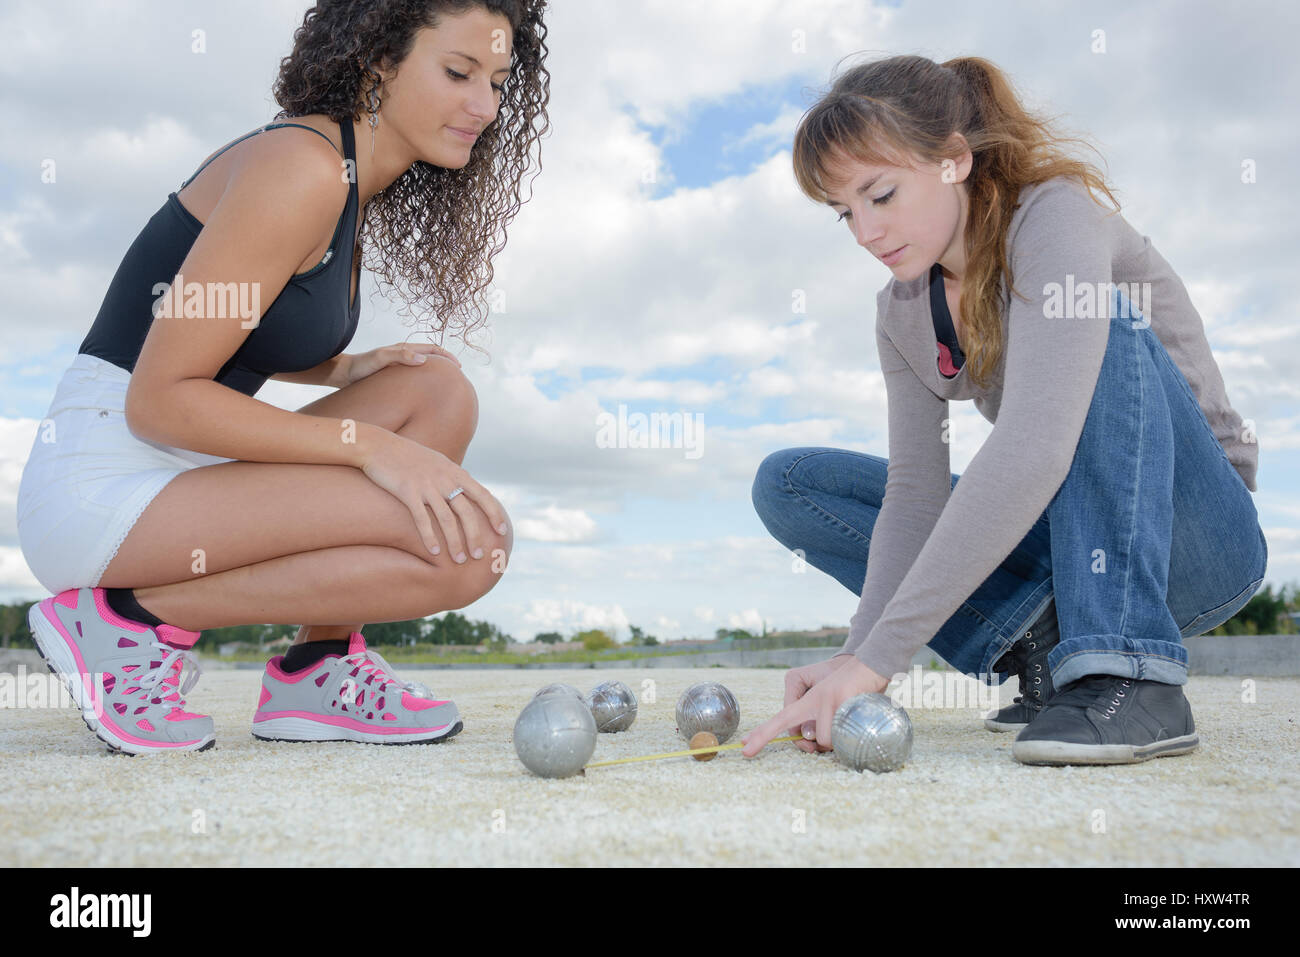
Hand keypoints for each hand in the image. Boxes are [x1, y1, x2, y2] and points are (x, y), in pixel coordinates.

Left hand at [335, 343, 461, 387]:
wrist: (342, 374)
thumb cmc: (361, 366)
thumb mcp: (380, 359)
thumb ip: (400, 356)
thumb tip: (423, 360)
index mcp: (403, 349)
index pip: (432, 349)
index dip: (446, 356)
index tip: (458, 367)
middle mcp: (402, 355)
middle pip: (429, 356)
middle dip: (444, 363)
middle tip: (456, 376)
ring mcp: (398, 364)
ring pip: (422, 366)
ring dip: (434, 371)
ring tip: (443, 384)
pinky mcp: (392, 374)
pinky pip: (413, 375)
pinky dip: (423, 379)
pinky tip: (423, 391)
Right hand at [358, 432, 508, 563]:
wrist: (379, 446)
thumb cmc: (409, 456)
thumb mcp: (438, 461)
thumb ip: (453, 475)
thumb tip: (467, 486)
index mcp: (455, 472)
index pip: (483, 495)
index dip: (494, 514)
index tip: (502, 532)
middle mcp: (444, 479)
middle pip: (466, 512)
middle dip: (475, 536)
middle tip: (479, 556)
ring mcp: (426, 486)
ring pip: (446, 519)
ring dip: (455, 543)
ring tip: (460, 560)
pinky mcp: (407, 492)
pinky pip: (421, 519)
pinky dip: (429, 537)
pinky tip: (434, 552)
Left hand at [741, 656, 889, 757]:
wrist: (871, 663)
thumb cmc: (849, 689)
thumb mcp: (827, 705)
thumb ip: (815, 723)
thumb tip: (810, 738)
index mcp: (805, 700)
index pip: (779, 720)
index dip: (762, 735)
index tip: (744, 748)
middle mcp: (811, 699)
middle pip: (804, 736)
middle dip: (813, 743)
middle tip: (820, 739)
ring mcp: (826, 699)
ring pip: (825, 739)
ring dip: (836, 739)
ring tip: (845, 720)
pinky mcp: (841, 699)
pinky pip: (840, 731)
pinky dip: (848, 732)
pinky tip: (853, 715)